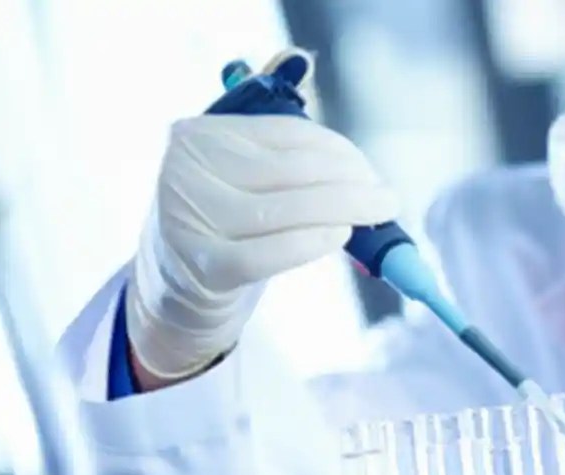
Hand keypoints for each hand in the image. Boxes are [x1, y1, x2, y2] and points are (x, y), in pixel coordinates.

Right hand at [125, 49, 398, 380]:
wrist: (178, 284)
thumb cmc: (227, 220)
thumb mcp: (241, 170)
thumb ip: (282, 142)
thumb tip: (322, 101)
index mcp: (199, 135)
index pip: (286, 135)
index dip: (340, 152)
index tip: (369, 170)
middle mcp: (186, 171)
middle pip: (291, 172)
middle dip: (351, 184)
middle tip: (386, 198)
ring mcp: (189, 220)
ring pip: (285, 211)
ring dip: (343, 211)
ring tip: (374, 217)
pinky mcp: (203, 267)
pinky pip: (269, 253)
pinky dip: (311, 243)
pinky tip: (340, 237)